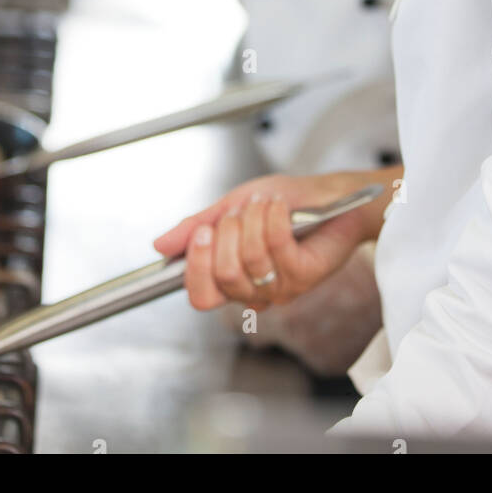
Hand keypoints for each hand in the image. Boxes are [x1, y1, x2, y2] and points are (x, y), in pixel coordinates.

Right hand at [154, 168, 393, 311]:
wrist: (332, 197)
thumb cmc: (284, 204)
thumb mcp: (232, 208)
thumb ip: (198, 227)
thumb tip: (159, 246)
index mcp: (233, 279)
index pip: (200, 295)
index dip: (196, 265)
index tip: (203, 231)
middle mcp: (255, 291)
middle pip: (223, 277)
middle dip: (227, 233)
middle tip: (239, 213)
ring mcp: (281, 287)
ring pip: (250, 259)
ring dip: (253, 219)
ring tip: (265, 203)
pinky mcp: (305, 275)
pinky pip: (276, 246)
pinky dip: (272, 217)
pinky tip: (278, 206)